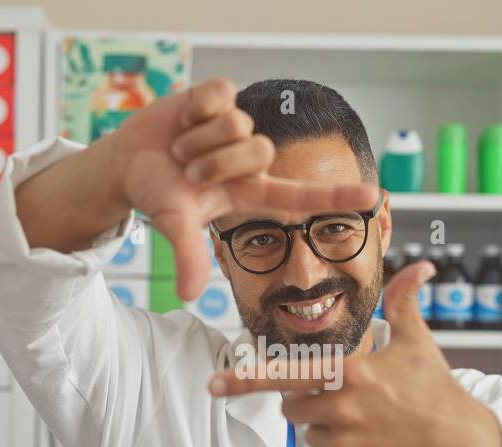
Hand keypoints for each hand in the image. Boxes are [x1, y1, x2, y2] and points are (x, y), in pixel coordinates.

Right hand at [104, 78, 377, 300]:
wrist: (128, 162)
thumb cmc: (158, 194)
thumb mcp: (175, 225)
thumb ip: (188, 257)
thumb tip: (189, 296)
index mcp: (253, 191)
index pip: (304, 195)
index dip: (338, 195)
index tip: (373, 198)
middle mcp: (253, 158)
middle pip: (260, 149)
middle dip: (215, 161)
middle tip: (189, 170)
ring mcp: (238, 126)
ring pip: (237, 123)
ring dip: (199, 137)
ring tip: (182, 147)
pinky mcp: (221, 96)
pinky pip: (220, 95)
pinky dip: (194, 108)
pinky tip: (184, 118)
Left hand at [208, 261, 501, 446]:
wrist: (465, 442)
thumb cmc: (438, 389)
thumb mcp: (418, 341)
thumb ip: (404, 301)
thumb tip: (419, 265)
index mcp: (351, 373)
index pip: (285, 376)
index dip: (245, 379)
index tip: (214, 384)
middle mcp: (345, 410)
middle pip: (291, 409)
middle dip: (309, 403)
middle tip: (347, 400)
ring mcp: (349, 446)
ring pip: (309, 438)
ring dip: (327, 431)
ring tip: (366, 424)